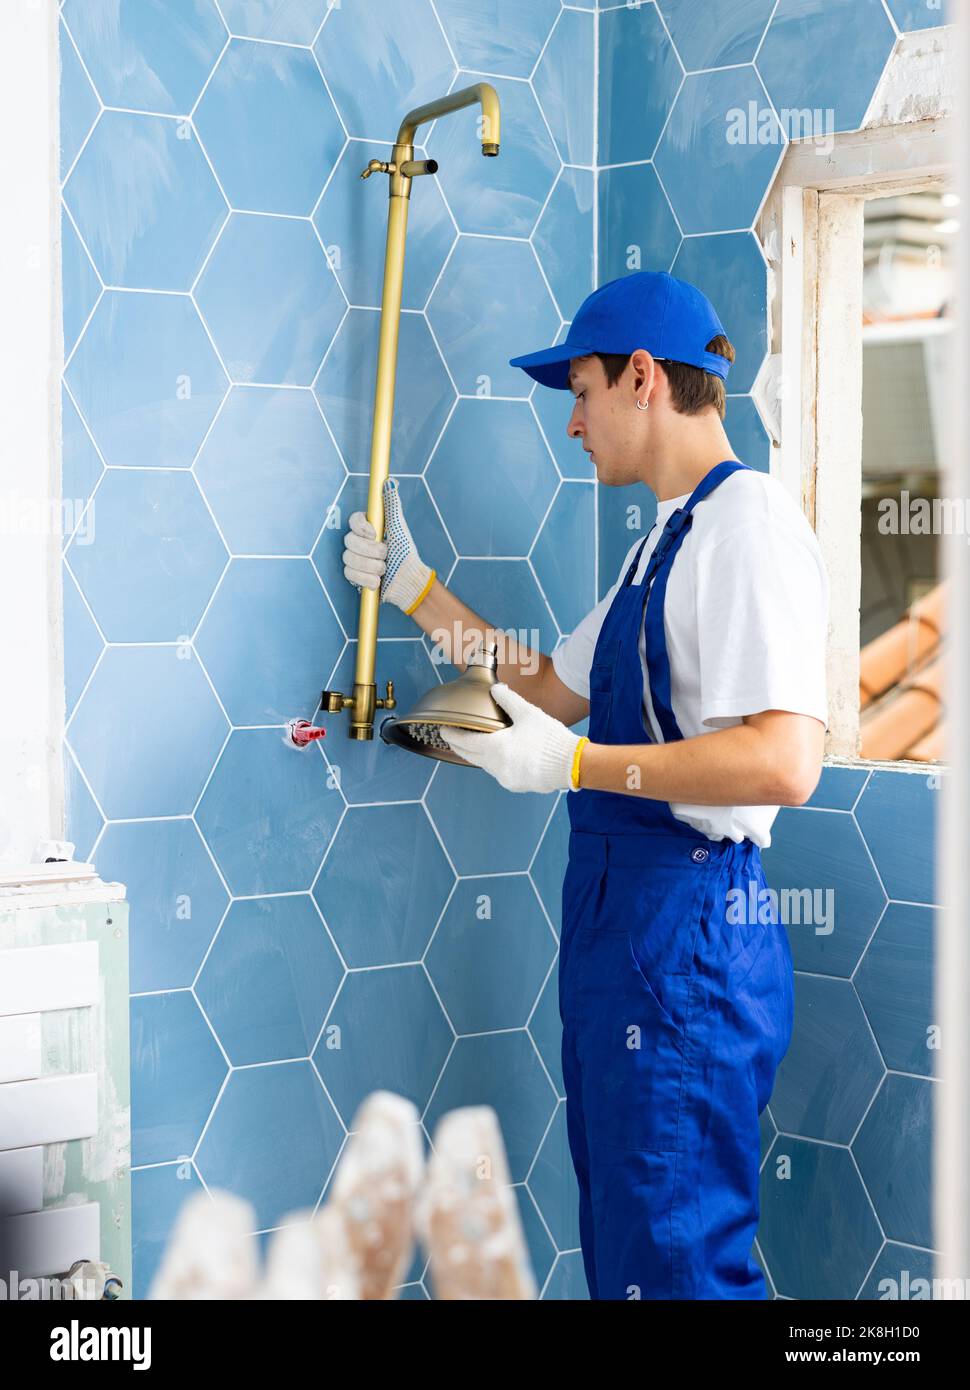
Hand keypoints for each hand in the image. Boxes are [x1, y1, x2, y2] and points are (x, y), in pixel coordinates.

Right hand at [342, 477, 434, 613]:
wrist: (408, 580)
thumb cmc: (405, 554)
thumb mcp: (399, 528)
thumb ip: (392, 505)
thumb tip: (390, 482)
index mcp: (369, 528)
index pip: (353, 520)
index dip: (361, 527)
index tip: (374, 534)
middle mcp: (360, 542)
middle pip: (349, 541)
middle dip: (370, 550)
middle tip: (385, 555)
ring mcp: (355, 559)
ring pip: (348, 558)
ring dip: (370, 566)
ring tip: (384, 569)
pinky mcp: (354, 575)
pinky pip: (349, 574)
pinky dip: (365, 579)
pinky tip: (377, 581)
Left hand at [441, 683, 584, 793]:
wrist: (572, 764)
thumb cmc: (550, 739)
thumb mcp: (528, 713)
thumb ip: (509, 699)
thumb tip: (495, 688)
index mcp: (495, 748)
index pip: (465, 742)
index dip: (451, 735)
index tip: (442, 730)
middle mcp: (496, 766)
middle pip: (470, 756)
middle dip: (459, 746)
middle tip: (451, 738)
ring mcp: (506, 778)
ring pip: (484, 765)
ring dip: (477, 755)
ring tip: (474, 745)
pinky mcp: (517, 785)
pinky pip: (498, 773)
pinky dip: (493, 763)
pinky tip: (498, 757)